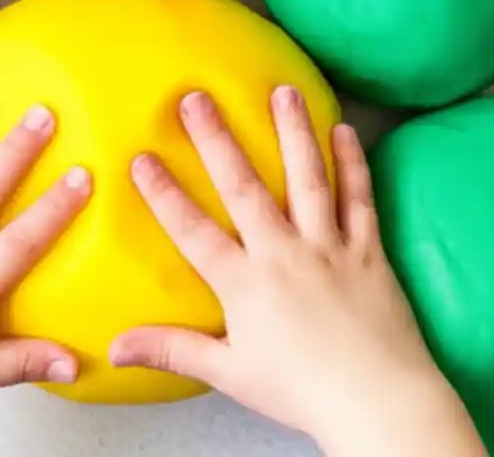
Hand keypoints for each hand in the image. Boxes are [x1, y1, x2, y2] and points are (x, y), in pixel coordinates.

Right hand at [112, 88, 484, 456]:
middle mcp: (285, 254)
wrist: (379, 401)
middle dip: (216, 139)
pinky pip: (358, 198)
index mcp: (246, 285)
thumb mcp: (230, 373)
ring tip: (283, 91)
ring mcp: (329, 247)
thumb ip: (173, 351)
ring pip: (307, 178)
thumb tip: (115, 348)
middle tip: (196, 98)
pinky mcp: (368, 251)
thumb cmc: (302, 390)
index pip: (194, 231)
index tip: (141, 158)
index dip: (164, 194)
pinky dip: (352, 163)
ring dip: (292, 131)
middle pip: (244, 187)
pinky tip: (343, 130)